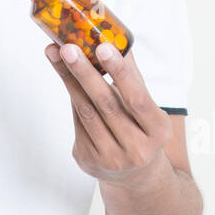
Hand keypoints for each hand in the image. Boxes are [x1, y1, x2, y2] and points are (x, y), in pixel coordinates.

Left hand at [45, 40, 171, 187]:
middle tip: (67, 47)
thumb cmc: (141, 130)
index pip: (137, 98)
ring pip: (85, 111)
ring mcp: (110, 158)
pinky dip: (72, 96)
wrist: (136, 177)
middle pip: (105, 104)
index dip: (119, 72)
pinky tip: (66, 77)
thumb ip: (131, 77)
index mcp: (158, 131)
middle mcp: (136, 149)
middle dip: (83, 72)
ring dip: (69, 79)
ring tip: (56, 53)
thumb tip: (114, 38)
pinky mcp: (88, 160)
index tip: (102, 47)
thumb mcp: (147, 108)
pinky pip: (77, 121)